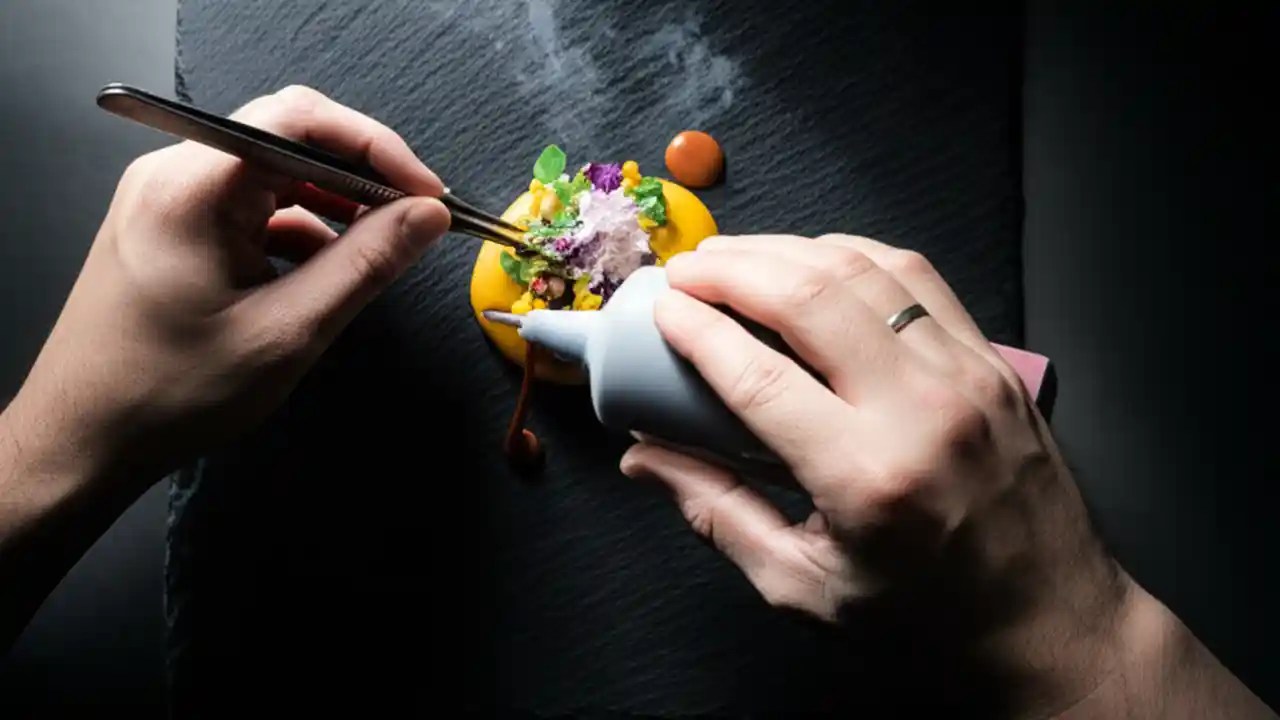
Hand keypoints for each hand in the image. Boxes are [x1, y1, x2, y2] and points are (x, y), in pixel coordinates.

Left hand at [3, 85, 448, 484]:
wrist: (85, 440)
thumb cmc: (172, 394)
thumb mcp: (287, 331)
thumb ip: (365, 265)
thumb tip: (427, 216)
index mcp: (191, 188)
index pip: (298, 120)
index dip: (376, 148)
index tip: (427, 194)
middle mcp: (173, 175)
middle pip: (287, 138)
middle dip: (359, 175)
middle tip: (414, 218)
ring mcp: (168, 199)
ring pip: (273, 173)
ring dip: (332, 203)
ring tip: (378, 249)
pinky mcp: (172, 227)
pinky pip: (250, 205)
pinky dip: (298, 228)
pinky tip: (327, 270)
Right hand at [620, 235, 1271, 715]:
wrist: (1052, 624)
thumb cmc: (924, 620)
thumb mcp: (805, 588)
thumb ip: (719, 515)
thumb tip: (644, 460)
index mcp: (867, 478)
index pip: (760, 375)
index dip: (698, 330)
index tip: (660, 308)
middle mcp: (922, 411)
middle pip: (809, 299)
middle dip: (732, 270)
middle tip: (685, 270)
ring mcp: (967, 376)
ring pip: (864, 272)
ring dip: (787, 250)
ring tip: (733, 255)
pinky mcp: (992, 361)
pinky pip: (916, 278)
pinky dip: (854, 254)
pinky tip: (813, 258)